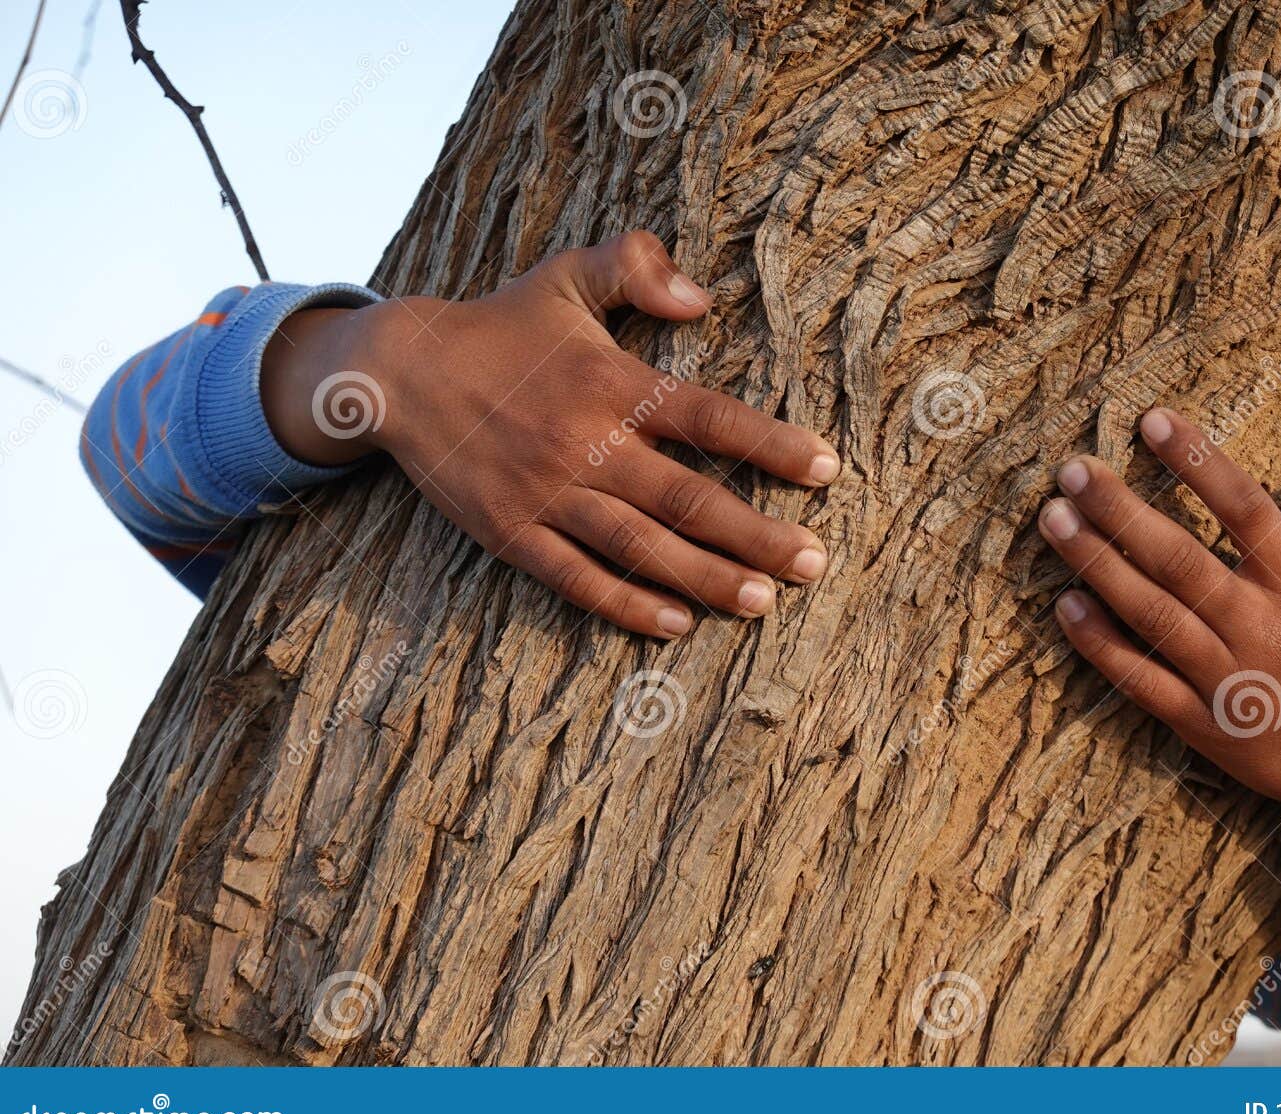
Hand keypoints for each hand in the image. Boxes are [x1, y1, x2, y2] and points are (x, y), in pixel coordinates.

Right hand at [262, 231, 838, 638]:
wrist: (397, 373)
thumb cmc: (499, 325)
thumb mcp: (566, 277)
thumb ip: (635, 266)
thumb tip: (703, 295)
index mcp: (610, 384)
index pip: (710, 418)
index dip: (772, 445)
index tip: (827, 468)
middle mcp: (586, 444)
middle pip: (688, 499)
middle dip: (758, 534)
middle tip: (814, 562)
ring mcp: (548, 495)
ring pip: (641, 548)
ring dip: (707, 578)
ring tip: (762, 602)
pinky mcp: (511, 533)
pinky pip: (578, 579)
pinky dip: (629, 604)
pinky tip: (677, 623)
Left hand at [1037, 407, 1280, 872]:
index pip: (1246, 510)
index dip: (1198, 461)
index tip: (1152, 419)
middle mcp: (1261, 630)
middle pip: (1179, 560)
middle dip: (1121, 511)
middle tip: (1072, 469)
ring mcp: (1226, 680)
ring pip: (1151, 614)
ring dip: (1097, 565)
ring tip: (1054, 519)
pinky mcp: (1201, 723)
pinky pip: (1141, 680)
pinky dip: (1100, 644)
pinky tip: (1063, 605)